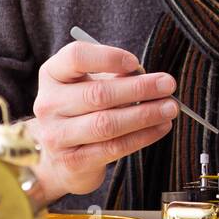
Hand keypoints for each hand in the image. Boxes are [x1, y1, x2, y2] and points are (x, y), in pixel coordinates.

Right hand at [28, 41, 177, 202]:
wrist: (61, 158)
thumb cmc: (83, 111)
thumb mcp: (90, 85)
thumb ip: (114, 76)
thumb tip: (149, 77)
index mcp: (53, 75)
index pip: (76, 57)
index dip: (108, 57)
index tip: (136, 62)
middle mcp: (49, 104)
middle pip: (97, 93)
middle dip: (139, 88)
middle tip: (168, 85)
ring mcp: (57, 135)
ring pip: (106, 123)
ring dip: (145, 114)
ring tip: (169, 108)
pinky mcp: (72, 161)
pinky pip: (114, 147)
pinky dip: (143, 136)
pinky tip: (161, 127)